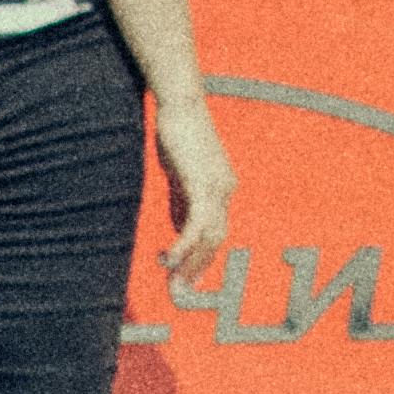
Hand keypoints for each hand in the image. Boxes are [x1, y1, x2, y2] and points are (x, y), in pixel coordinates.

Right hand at [155, 99, 234, 287]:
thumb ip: (182, 200)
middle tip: (180, 290)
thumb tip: (180, 229)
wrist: (180, 103)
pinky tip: (167, 259)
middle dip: (197, 267)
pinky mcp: (202, 185)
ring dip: (190, 263)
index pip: (216, 230)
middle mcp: (226, 190)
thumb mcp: (180, 172)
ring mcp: (218, 188)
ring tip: (173, 283)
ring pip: (209, 238)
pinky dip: (183, 246)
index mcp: (223, 186)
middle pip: (217, 240)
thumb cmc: (177, 131)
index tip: (190, 278)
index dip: (204, 256)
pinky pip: (195, 226)